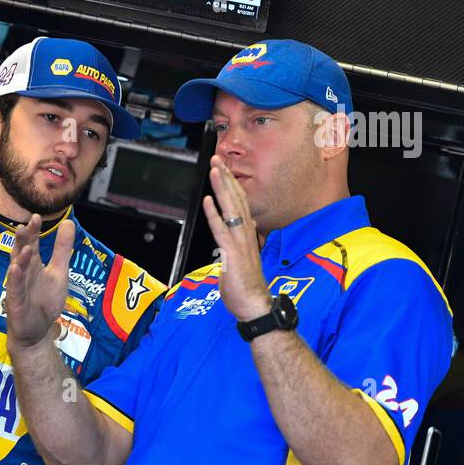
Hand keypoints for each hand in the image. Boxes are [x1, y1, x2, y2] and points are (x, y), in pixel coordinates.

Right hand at [5, 214, 74, 349]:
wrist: (37, 330)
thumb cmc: (45, 300)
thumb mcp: (59, 272)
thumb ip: (62, 249)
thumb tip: (68, 222)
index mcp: (33, 263)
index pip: (32, 243)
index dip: (33, 231)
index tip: (36, 216)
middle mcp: (23, 272)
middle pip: (21, 252)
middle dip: (23, 240)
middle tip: (25, 225)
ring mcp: (17, 286)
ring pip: (17, 269)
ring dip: (19, 257)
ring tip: (24, 246)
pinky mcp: (15, 302)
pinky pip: (14, 289)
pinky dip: (14, 279)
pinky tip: (14, 268)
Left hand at [202, 156, 271, 321]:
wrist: (255, 304)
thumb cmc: (247, 285)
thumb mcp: (244, 257)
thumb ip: (245, 239)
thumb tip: (248, 224)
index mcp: (248, 234)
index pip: (240, 203)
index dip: (232, 185)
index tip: (224, 170)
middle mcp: (246, 234)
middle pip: (237, 199)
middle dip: (226, 178)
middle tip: (218, 159)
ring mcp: (240, 242)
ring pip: (231, 209)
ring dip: (222, 188)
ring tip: (214, 170)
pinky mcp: (233, 253)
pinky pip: (222, 229)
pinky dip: (214, 214)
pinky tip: (208, 201)